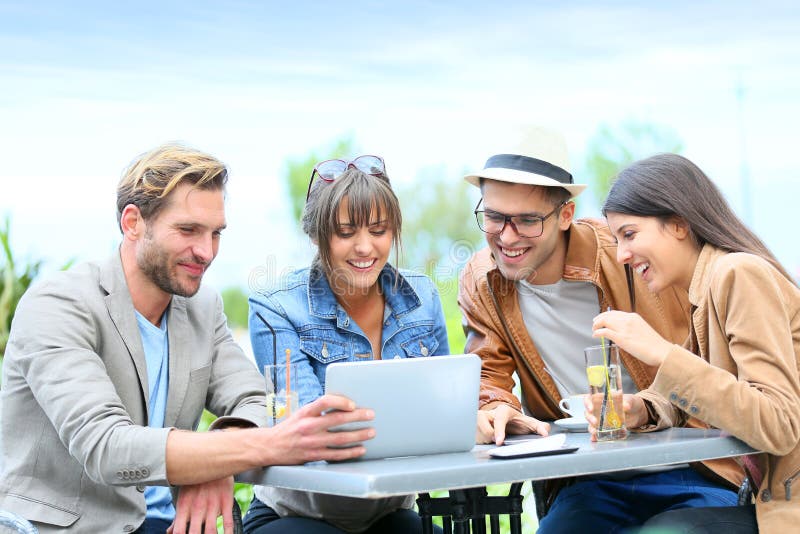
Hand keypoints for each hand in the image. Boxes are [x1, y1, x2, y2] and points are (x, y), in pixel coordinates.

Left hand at [168, 476, 233, 533]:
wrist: (214, 460)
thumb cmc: (196, 481)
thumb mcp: (183, 496)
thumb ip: (178, 517)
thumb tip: (169, 532)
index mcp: (184, 506)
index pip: (178, 531)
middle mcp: (198, 507)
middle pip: (195, 533)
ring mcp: (213, 504)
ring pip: (211, 530)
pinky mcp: (226, 501)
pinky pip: (228, 521)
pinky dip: (228, 533)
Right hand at [260, 394, 375, 463]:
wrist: (270, 447)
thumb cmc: (290, 428)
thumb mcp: (301, 413)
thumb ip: (319, 409)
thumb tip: (342, 404)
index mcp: (306, 412)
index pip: (325, 401)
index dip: (341, 401)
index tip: (352, 404)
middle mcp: (308, 426)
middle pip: (337, 420)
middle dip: (357, 417)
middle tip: (371, 414)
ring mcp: (311, 442)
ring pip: (340, 439)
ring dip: (358, 435)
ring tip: (371, 432)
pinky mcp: (313, 456)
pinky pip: (336, 455)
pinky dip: (350, 452)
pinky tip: (360, 449)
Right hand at [475, 404, 549, 444]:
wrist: (503, 419)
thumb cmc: (516, 422)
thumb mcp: (528, 423)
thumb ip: (539, 426)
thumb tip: (545, 432)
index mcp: (503, 410)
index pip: (499, 418)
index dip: (499, 430)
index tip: (499, 442)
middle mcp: (489, 413)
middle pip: (485, 428)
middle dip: (490, 437)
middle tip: (497, 441)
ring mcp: (478, 420)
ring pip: (479, 435)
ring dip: (486, 441)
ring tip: (493, 439)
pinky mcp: (471, 427)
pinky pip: (473, 438)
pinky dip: (480, 442)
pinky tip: (486, 440)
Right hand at [585, 394, 647, 441]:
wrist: (637, 413)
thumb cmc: (631, 402)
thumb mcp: (630, 400)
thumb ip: (628, 402)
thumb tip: (626, 406)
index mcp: (601, 399)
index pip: (589, 399)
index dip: (587, 403)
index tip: (591, 408)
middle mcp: (598, 409)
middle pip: (588, 412)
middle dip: (589, 417)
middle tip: (595, 421)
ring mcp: (601, 419)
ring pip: (591, 423)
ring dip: (591, 428)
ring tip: (595, 432)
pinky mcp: (606, 428)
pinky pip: (598, 432)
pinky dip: (596, 436)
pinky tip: (595, 439)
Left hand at [592, 310, 671, 365]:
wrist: (661, 351)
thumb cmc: (654, 344)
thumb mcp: (642, 329)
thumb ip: (631, 327)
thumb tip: (622, 330)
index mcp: (633, 317)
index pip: (615, 313)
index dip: (605, 315)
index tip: (601, 318)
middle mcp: (628, 320)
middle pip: (607, 315)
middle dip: (599, 319)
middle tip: (594, 323)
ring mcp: (624, 328)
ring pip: (604, 321)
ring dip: (596, 325)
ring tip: (594, 329)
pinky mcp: (621, 338)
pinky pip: (604, 332)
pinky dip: (597, 332)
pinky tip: (595, 335)